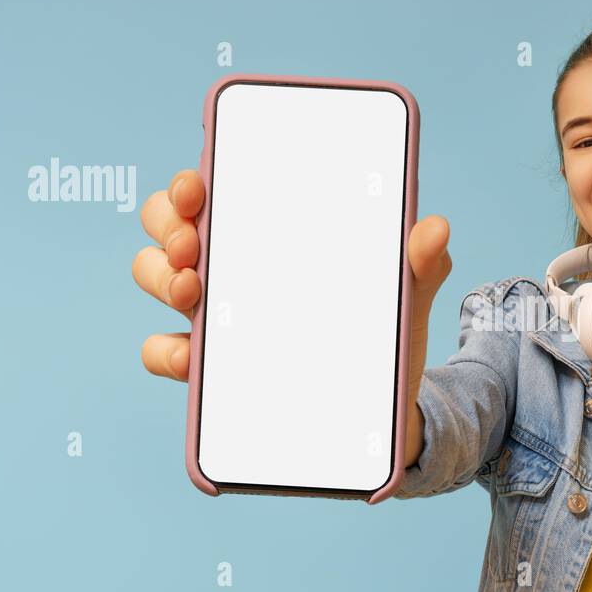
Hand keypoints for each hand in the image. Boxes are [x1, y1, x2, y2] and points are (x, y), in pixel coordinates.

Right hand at [132, 167, 452, 404]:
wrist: (386, 408)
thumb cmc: (384, 332)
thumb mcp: (406, 294)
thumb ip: (419, 261)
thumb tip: (434, 228)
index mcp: (270, 233)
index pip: (214, 192)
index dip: (191, 183)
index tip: (196, 185)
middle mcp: (231, 266)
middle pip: (169, 226)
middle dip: (169, 225)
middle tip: (194, 242)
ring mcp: (215, 315)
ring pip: (157, 277)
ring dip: (162, 277)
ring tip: (193, 291)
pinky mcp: (211, 368)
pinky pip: (164, 353)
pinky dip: (167, 352)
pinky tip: (189, 356)